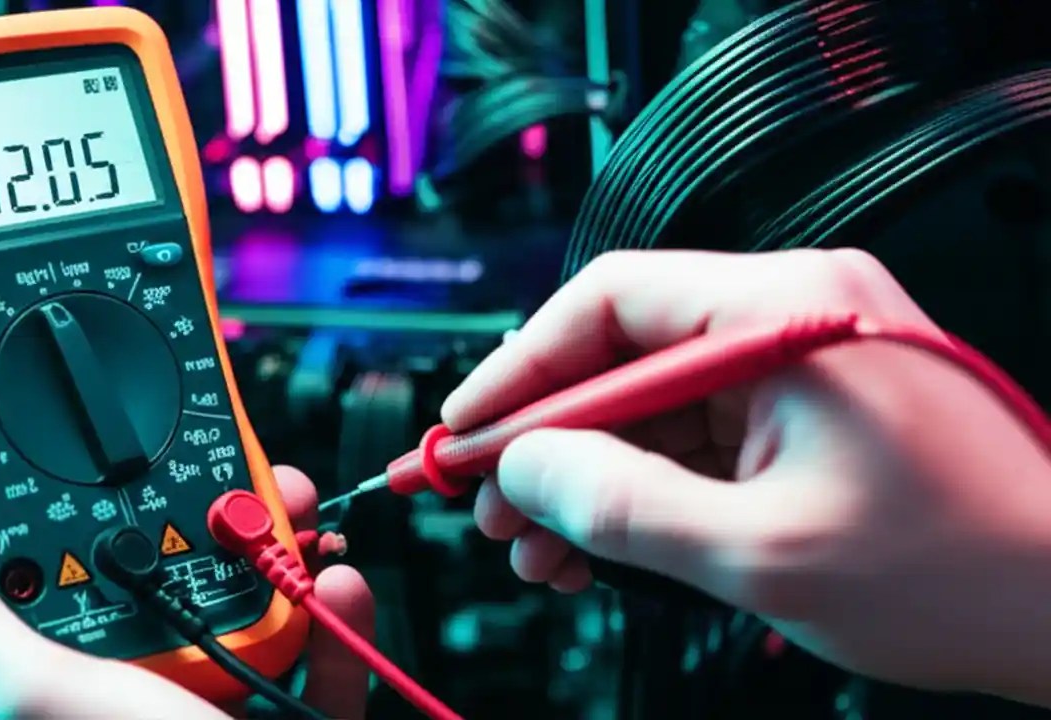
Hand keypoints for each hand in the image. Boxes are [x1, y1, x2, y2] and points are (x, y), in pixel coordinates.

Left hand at [0, 466, 372, 718]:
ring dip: (286, 559)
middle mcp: (133, 699)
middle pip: (170, 576)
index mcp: (60, 692)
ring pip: (251, 607)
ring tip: (299, 528)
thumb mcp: (46, 703)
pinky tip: (337, 595)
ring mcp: (213, 712)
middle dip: (214, 521)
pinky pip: (313, 659)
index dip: (82, 513)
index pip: (54, 581)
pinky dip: (334, 624)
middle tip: (241, 486)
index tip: (117, 466)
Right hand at [443, 248, 1050, 705]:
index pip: (610, 302)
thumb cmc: (958, 574)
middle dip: (547, 437)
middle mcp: (794, 314)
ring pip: (653, 402)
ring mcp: (802, 361)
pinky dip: (642, 487)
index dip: (520, 367)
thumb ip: (619, 503)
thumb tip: (524, 466)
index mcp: (788, 311)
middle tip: (490, 504)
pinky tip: (599, 544)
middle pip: (624, 354)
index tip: (464, 428)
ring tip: (541, 547)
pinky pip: (697, 434)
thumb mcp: (757, 551)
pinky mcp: (808, 409)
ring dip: (589, 474)